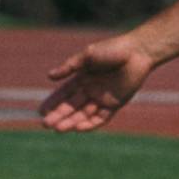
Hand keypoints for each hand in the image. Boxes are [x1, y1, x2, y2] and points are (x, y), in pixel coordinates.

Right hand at [40, 34, 156, 131]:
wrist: (138, 52)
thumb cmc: (112, 49)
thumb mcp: (87, 55)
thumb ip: (69, 67)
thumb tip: (49, 77)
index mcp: (82, 77)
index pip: (63, 93)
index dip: (52, 103)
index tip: (41, 112)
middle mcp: (90, 90)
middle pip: (71, 106)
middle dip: (58, 116)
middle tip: (45, 125)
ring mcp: (102, 98)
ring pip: (83, 114)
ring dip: (70, 122)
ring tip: (57, 129)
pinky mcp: (115, 104)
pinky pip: (101, 118)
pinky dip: (90, 124)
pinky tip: (78, 128)